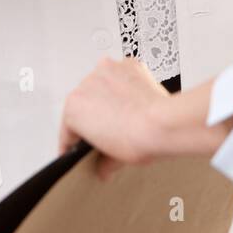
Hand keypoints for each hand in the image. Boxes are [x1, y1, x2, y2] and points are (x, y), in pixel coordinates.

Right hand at [60, 56, 171, 180]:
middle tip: (108, 133)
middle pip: (85, 104)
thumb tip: (104, 167)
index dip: (73, 144)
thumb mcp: (114, 160)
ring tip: (125, 114)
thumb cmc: (137, 139)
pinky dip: (126, 85)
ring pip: (104, 86)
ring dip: (109, 97)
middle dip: (94, 117)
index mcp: (74, 107)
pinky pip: (123, 76)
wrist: (164, 123)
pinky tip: (135, 100)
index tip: (77, 148)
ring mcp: (108, 71)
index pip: (68, 130)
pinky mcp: (128, 65)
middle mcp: (87, 83)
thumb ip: (103, 163)